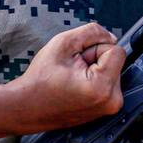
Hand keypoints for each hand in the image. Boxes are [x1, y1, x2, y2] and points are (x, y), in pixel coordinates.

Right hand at [11, 22, 125, 132]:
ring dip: (93, 69)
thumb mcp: (63, 44)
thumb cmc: (40, 80)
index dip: (94, 49)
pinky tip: (75, 86)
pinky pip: (106, 83)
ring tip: (72, 79)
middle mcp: (112, 101)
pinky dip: (93, 80)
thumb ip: (92, 32)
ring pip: (110, 71)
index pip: (116, 50)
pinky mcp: (105, 109)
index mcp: (103, 87)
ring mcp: (109, 108)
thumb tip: (110, 36)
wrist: (26, 107)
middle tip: (72, 71)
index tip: (77, 60)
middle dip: (94, 60)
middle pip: (114, 61)